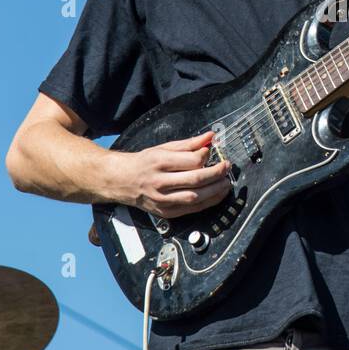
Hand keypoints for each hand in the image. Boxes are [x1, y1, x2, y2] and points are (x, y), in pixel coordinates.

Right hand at [109, 130, 230, 218]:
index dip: (206, 157)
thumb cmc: (144, 163)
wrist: (122, 180)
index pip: (190, 161)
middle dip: (216, 174)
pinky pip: (191, 209)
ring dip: (215, 191)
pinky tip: (216, 195)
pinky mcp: (165, 212)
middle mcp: (160, 182)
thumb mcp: (164, 148)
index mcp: (159, 162)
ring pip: (195, 197)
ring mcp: (162, 200)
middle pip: (195, 180)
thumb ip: (189, 144)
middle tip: (226, 168)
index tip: (213, 152)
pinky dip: (207, 203)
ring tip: (226, 183)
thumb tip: (209, 137)